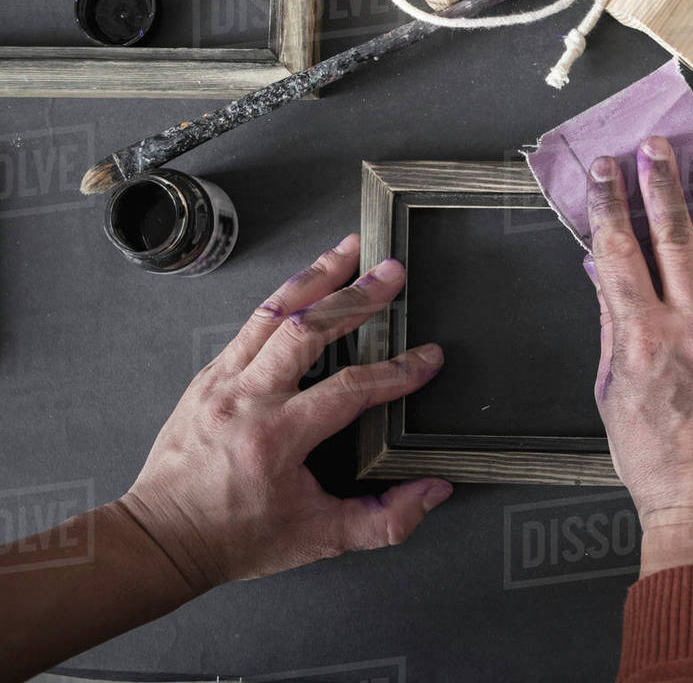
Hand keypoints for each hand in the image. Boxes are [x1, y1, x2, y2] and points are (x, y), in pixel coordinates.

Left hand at [119, 234, 450, 591]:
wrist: (162, 537)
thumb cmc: (237, 538)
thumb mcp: (320, 539)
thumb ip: (385, 519)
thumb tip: (435, 490)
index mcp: (276, 438)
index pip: (348, 388)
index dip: (396, 372)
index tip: (428, 359)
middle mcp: (247, 399)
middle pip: (307, 329)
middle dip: (356, 296)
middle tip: (392, 271)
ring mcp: (222, 381)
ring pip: (272, 312)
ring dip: (316, 277)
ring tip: (349, 248)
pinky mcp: (209, 376)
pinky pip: (250, 325)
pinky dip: (283, 299)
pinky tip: (307, 285)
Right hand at [586, 137, 692, 585]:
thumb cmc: (659, 465)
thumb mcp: (614, 396)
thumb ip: (613, 329)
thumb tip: (606, 275)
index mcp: (645, 337)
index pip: (620, 251)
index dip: (610, 203)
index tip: (607, 171)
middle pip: (676, 236)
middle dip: (662, 183)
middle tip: (657, 146)